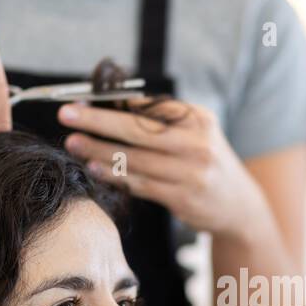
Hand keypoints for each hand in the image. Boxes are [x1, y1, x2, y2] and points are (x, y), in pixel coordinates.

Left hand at [59, 100, 271, 240]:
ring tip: (74, 143)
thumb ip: (160, 121)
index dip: (113, 103)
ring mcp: (191, 173)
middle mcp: (197, 144)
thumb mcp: (195, 133)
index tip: (83, 100)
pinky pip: (140, 184)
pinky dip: (115, 175)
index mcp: (198, 119)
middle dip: (98, 121)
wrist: (239, 205)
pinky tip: (95, 168)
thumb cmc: (206, 162)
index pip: (149, 106)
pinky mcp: (183, 198)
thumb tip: (110, 106)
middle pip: (138, 130)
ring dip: (100, 150)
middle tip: (67, 114)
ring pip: (135, 159)